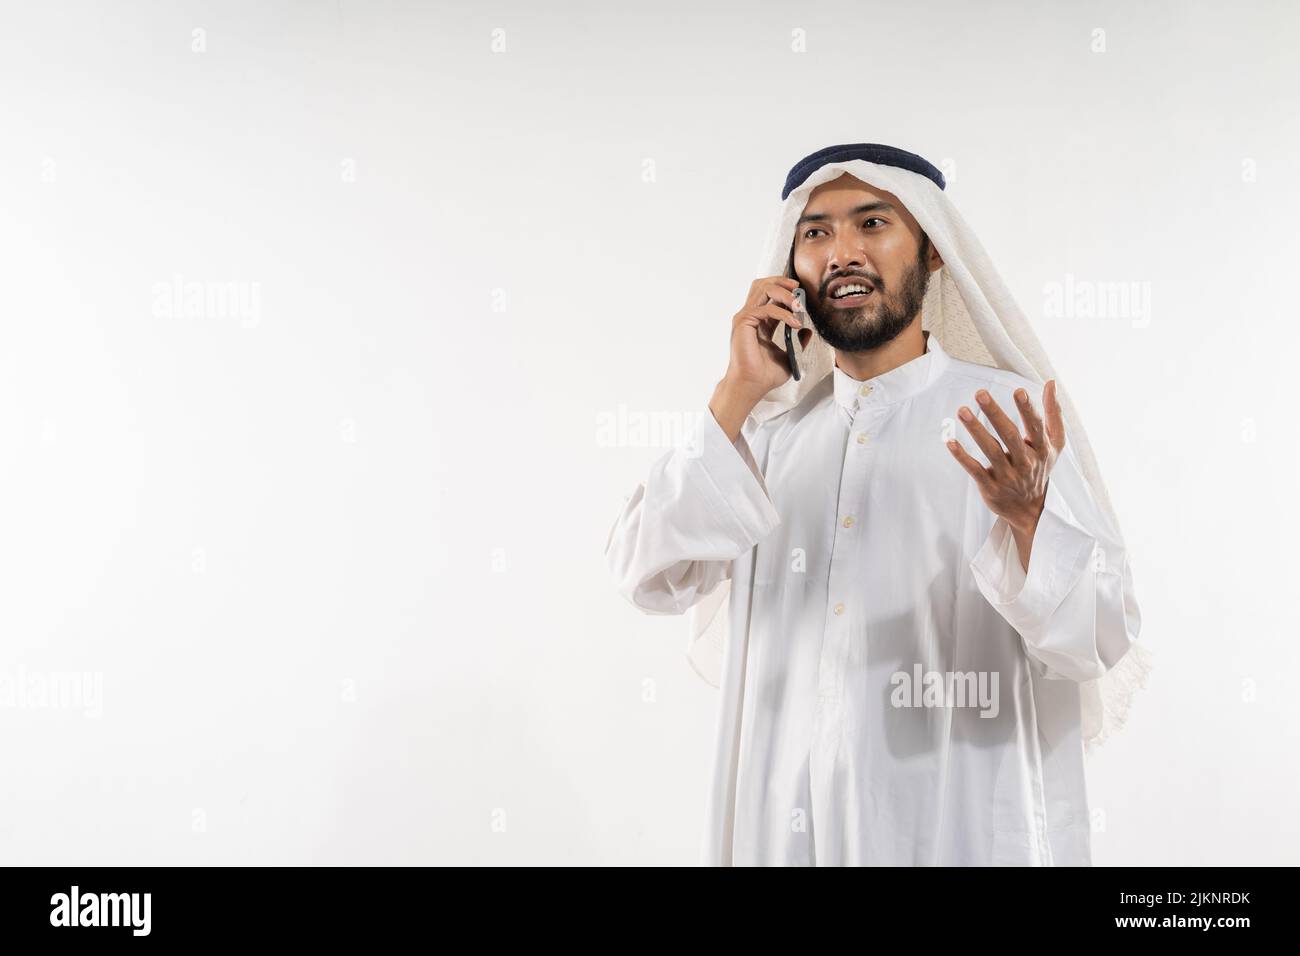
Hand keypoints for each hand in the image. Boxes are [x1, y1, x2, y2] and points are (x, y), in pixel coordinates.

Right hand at [723, 276, 812, 398]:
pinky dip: (783, 314)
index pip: (769, 295)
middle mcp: (750, 316)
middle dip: (781, 281)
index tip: (801, 293)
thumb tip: (808, 331)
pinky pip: (766, 309)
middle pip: (762, 285)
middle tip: (798, 288)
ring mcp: (745, 318)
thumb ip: (797, 342)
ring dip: (784, 294)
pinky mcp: (743, 323)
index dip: (785, 289)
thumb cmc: (765, 375)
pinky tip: (795, 323)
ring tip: (799, 305)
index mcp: (758, 322)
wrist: (752, 386)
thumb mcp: (788, 356)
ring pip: (763, 289)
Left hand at [946, 381, 1065, 564]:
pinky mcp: (990, 487)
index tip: (1018, 391)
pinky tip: (950, 442)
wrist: (1030, 510)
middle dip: (995, 413)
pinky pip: (975, 470)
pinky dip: (962, 457)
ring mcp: (1007, 475)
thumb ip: (1053, 414)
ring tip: (962, 411)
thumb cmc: (1040, 468)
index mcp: (1041, 449)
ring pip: (990, 450)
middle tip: (980, 393)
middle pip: (1009, 435)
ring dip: (976, 430)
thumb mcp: (1054, 444)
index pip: (1035, 426)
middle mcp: (1025, 462)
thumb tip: (1051, 383)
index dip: (1028, 410)